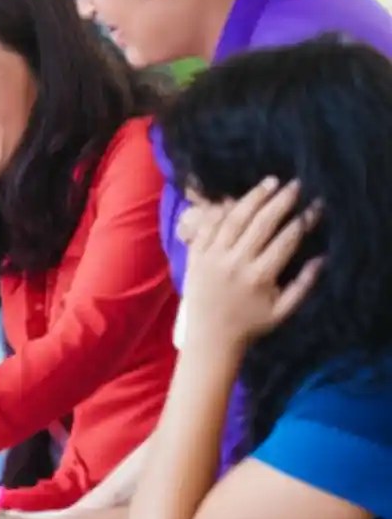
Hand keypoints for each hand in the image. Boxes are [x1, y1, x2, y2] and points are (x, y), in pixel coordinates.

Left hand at [183, 177, 322, 348]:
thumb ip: (304, 285)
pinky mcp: (196, 255)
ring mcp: (212, 257)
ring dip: (253, 198)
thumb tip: (323, 257)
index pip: (285, 240)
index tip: (315, 205)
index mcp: (259, 277)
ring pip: (233, 219)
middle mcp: (235, 263)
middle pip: (261, 223)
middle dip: (281, 201)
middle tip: (295, 185)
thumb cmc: (250, 324)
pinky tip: (237, 198)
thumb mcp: (283, 311)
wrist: (209, 336)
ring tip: (270, 182)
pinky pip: (209, 226)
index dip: (302, 220)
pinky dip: (223, 210)